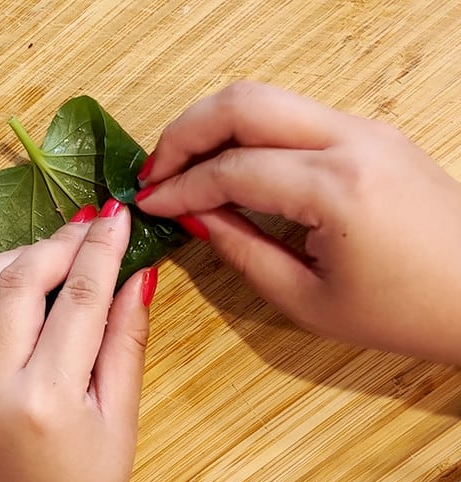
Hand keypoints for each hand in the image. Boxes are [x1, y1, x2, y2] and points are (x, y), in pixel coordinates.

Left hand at [0, 202, 156, 481]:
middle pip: (25, 281)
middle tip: (92, 225)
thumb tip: (137, 278)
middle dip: (62, 244)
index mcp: (48, 397)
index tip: (118, 215)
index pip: (81, 297)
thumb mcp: (119, 423)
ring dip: (17, 256)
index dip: (103, 249)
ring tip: (53, 244)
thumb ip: (124, 343)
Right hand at [136, 81, 460, 363]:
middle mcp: (353, 140)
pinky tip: (229, 166)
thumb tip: (195, 216)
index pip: (233, 168)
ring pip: (267, 98)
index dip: (179, 186)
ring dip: (214, 126)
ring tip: (181, 167)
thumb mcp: (306, 299)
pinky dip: (249, 133)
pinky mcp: (372, 133)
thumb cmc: (405, 312)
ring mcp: (366, 129)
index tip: (147, 203)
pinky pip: (293, 116)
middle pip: (244, 102)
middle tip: (154, 171)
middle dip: (185, 132)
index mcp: (338, 187)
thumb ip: (241, 250)